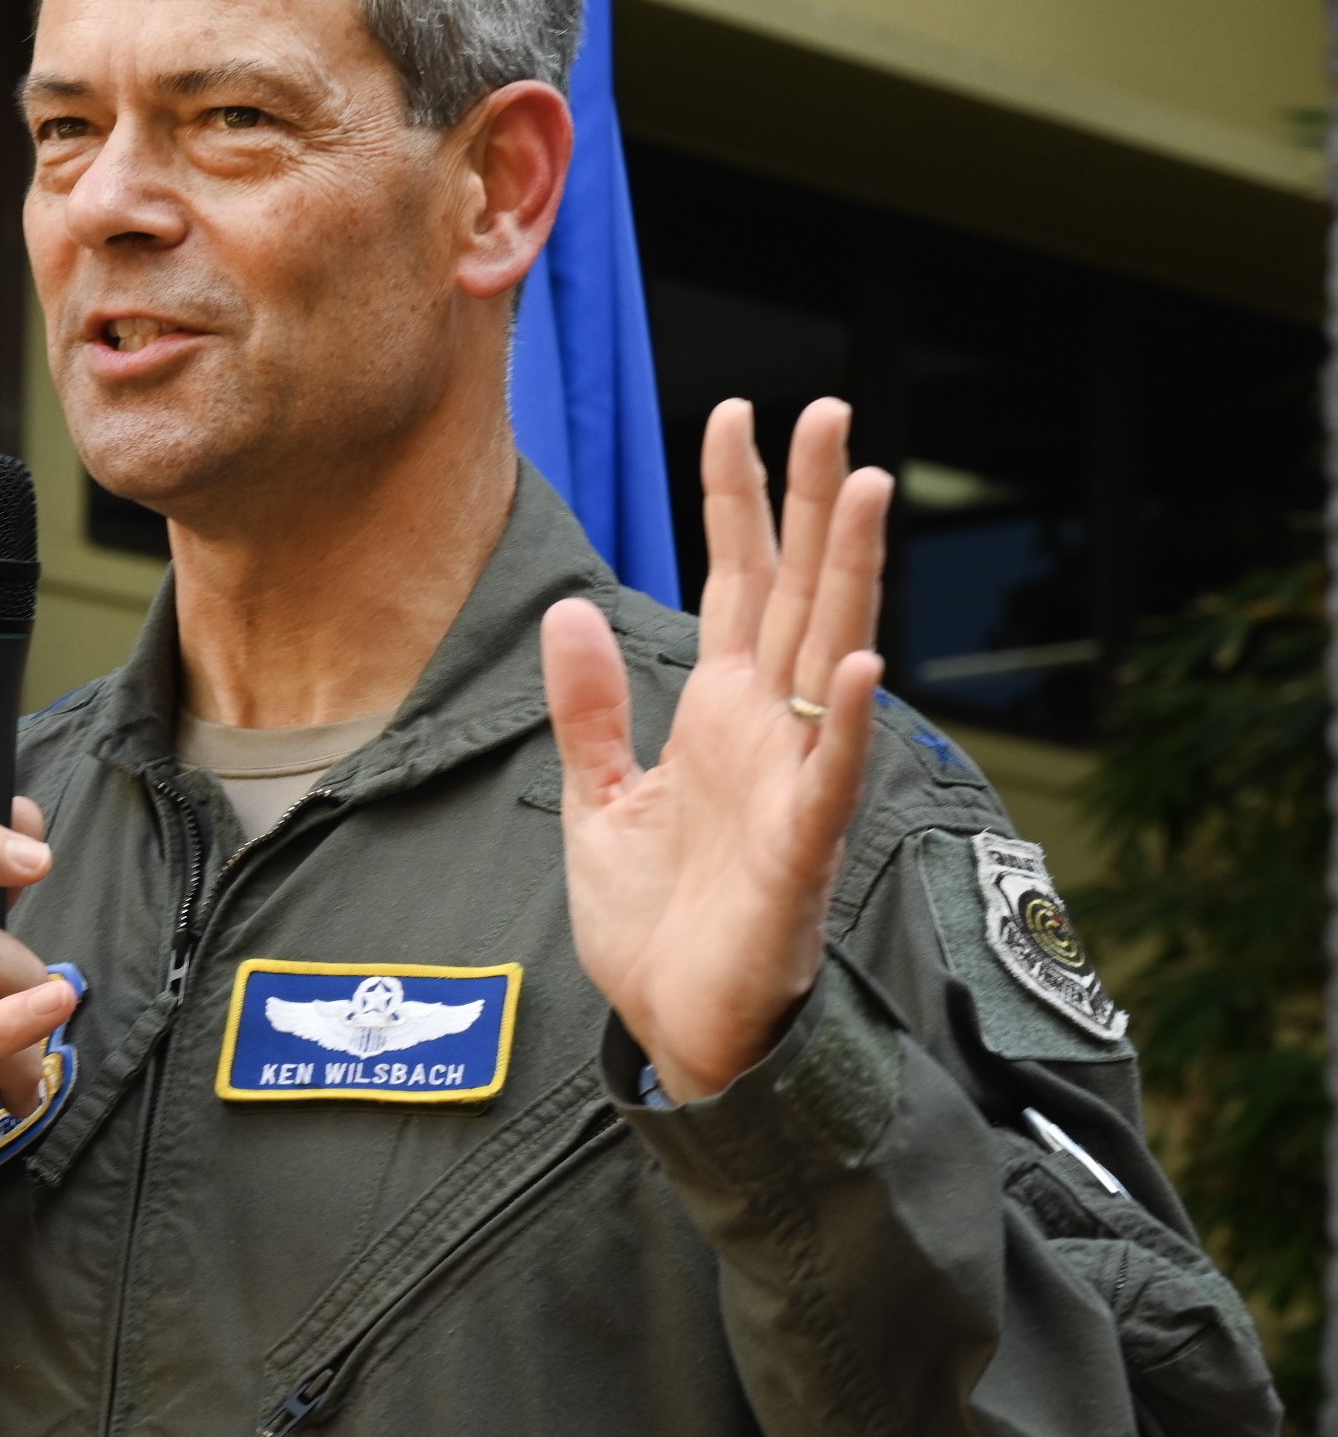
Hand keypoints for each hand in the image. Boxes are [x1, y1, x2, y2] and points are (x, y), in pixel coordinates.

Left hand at [541, 398, 893, 1101]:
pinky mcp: (801, 849)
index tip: (734, 413)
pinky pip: (833, 774)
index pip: (735, 580)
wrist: (678, 1030)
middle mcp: (768, 731)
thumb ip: (590, 709)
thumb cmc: (656, 925)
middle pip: (797, 592)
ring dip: (848, 574)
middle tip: (827, 406)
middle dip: (809, 501)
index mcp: (720, 712)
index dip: (735, 500)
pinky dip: (849, 720)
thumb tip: (572, 610)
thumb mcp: (598, 798)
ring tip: (862, 485)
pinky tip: (864, 662)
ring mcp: (793, 783)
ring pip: (832, 655)